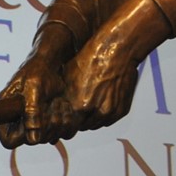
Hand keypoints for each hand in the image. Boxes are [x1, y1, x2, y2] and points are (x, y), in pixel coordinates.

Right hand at [0, 47, 75, 148]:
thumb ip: (32, 113)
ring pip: (48, 138)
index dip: (21, 137)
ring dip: (58, 121)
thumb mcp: (34, 89)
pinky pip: (60, 132)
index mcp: (7, 113)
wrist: (52, 62)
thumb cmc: (38, 70)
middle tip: (51, 106)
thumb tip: (33, 140)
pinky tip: (64, 105)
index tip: (34, 123)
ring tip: (58, 102)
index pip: (8, 140)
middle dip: (46, 125)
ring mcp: (35, 122)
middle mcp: (19, 121)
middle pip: (32, 141)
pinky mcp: (48, 120)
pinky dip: (65, 120)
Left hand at [63, 0, 166, 132]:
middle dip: (80, 120)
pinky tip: (102, 101)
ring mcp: (111, 112)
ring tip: (91, 104)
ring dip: (92, 118)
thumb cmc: (91, 58)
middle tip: (79, 110)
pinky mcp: (122, 110)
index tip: (66, 121)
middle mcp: (95, 112)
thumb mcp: (68, 76)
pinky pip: (110, 120)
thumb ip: (63, 95)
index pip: (69, 126)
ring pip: (97, 124)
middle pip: (83, 126)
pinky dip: (105, 114)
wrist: (117, 49)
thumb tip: (54, 106)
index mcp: (79, 105)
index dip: (67, 123)